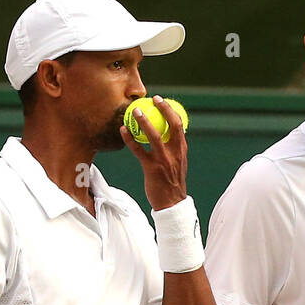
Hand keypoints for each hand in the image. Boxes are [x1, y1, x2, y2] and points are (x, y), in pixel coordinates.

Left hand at [119, 96, 188, 211]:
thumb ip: (173, 149)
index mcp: (181, 150)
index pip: (178, 125)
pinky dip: (130, 139)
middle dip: (162, 109)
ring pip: (153, 136)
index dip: (169, 110)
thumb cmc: (172, 184)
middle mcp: (174, 153)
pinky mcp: (151, 169)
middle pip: (171, 125)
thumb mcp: (177, 164)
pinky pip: (138, 150)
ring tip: (135, 111)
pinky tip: (123, 131)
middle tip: (151, 99)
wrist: (171, 205)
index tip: (160, 100)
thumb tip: (164, 135)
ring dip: (144, 121)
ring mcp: (163, 161)